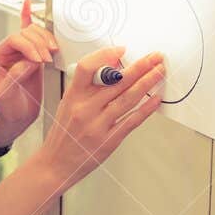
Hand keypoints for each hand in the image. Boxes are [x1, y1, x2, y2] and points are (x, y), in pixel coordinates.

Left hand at [0, 0, 57, 144]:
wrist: (16, 116)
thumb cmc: (9, 107)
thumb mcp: (9, 94)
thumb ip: (17, 76)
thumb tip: (30, 62)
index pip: (15, 39)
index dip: (29, 46)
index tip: (38, 60)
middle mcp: (7, 50)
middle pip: (26, 33)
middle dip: (39, 44)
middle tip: (45, 60)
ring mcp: (20, 50)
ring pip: (34, 32)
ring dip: (45, 39)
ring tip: (50, 53)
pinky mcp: (31, 54)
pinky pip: (30, 31)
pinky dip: (28, 16)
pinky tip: (27, 3)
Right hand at [34, 48, 164, 190]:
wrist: (55, 164)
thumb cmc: (64, 135)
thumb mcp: (67, 105)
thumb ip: (86, 88)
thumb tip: (111, 68)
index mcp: (72, 96)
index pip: (86, 68)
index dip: (105, 55)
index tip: (122, 50)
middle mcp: (85, 109)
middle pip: (116, 81)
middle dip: (139, 66)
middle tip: (154, 57)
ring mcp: (97, 125)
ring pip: (127, 98)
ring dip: (147, 83)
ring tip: (159, 72)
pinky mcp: (108, 140)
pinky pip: (131, 121)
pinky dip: (146, 109)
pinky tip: (156, 99)